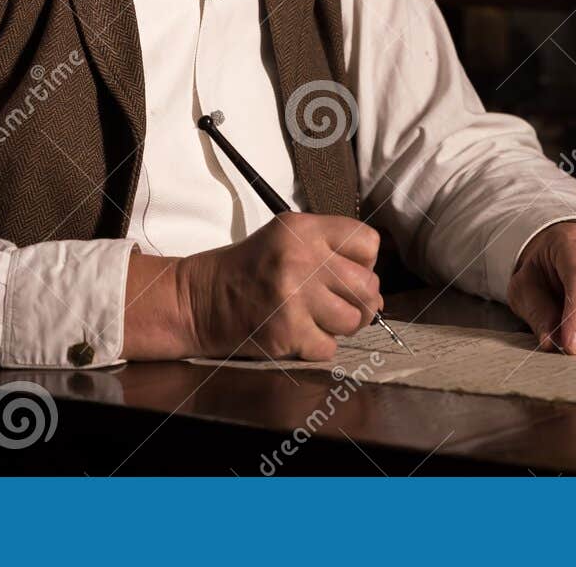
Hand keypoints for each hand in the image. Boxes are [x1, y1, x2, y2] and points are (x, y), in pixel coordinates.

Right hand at [123, 212, 382, 361]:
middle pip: (368, 286)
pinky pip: (328, 348)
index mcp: (304, 228)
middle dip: (360, 302)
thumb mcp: (287, 239)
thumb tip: (377, 297)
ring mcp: (293, 296)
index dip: (364, 263)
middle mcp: (301, 258)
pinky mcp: (286, 331)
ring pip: (353, 320)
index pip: (368, 243)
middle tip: (337, 305)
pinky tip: (296, 334)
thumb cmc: (249, 270)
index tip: (345, 273)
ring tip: (315, 320)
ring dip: (339, 327)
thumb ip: (332, 254)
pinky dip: (317, 347)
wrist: (198, 299)